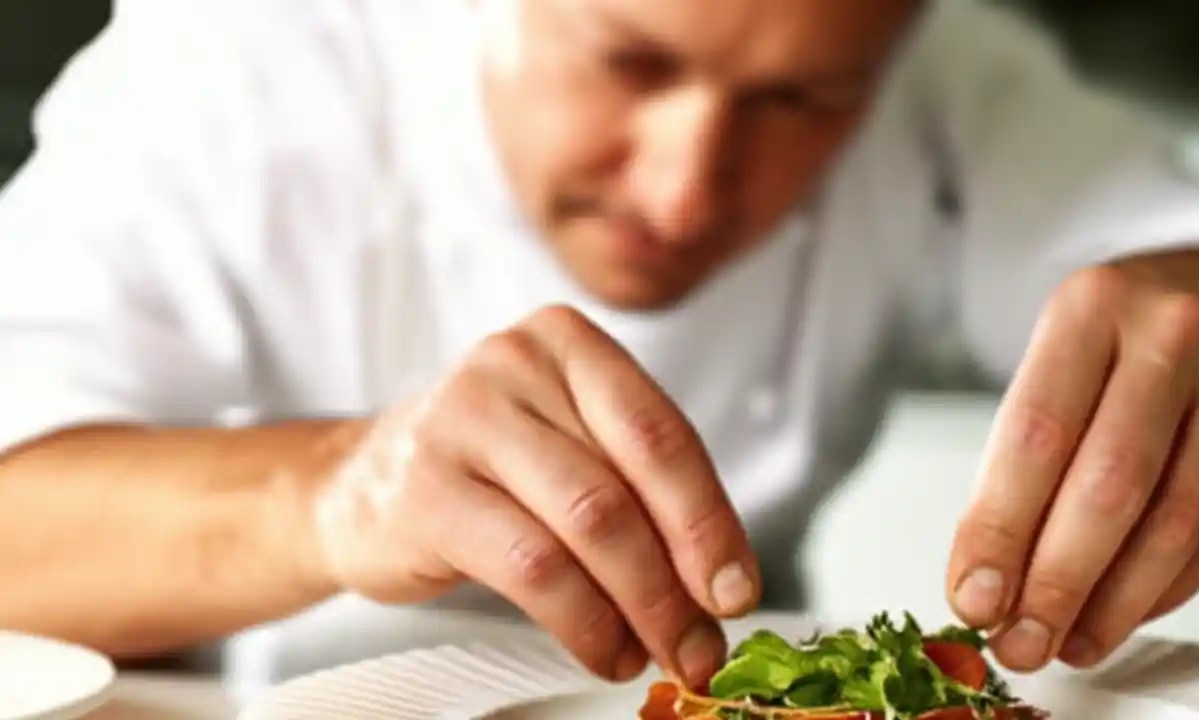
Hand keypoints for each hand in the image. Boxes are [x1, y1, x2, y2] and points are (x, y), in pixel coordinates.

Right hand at [312, 306, 759, 683]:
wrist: (357, 486)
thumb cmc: (486, 468)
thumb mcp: (567, 448)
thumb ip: (639, 490)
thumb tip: (721, 581)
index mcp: (566, 341)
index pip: (660, 433)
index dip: (709, 520)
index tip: (737, 588)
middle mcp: (514, 363)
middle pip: (627, 482)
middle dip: (679, 578)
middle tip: (704, 643)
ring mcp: (462, 419)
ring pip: (588, 524)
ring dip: (639, 607)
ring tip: (658, 653)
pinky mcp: (426, 489)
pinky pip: (532, 568)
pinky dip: (583, 622)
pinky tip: (603, 648)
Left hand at [948, 239, 1198, 670]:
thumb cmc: (1127, 332)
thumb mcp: (1062, 353)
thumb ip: (1024, 450)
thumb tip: (987, 573)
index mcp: (1091, 306)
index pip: (1034, 436)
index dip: (999, 529)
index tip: (973, 597)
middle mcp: (1173, 336)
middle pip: (1108, 486)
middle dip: (1056, 582)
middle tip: (1020, 643)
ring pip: (1174, 520)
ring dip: (1114, 601)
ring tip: (1068, 642)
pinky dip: (1171, 585)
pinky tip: (1128, 612)